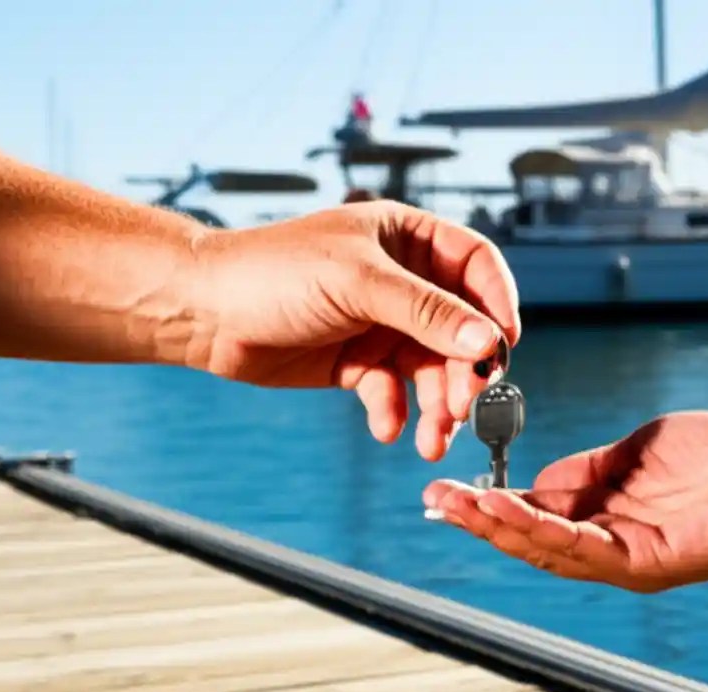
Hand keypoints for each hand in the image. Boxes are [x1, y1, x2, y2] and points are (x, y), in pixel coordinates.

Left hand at [186, 200, 519, 460]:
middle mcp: (399, 279)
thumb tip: (489, 341)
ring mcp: (379, 321)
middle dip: (464, 369)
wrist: (204, 313)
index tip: (504, 345)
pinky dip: (393, 411)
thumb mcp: (359, 284)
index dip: (497, 303)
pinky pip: (391, 390)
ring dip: (436, 403)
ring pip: (429, 366)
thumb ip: (428, 313)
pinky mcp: (356, 361)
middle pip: (459, 326)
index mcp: (406, 237)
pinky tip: (386, 428)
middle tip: (463, 403)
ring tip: (433, 437)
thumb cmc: (272, 273)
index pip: (475, 264)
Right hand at [422, 411, 707, 591]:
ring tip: (454, 503)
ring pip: (547, 549)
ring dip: (496, 527)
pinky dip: (540, 529)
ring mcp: (628, 561)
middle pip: (530, 541)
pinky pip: (583, 548)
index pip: (536, 517)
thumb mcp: (636, 453)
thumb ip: (588, 469)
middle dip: (478, 520)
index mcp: (605, 520)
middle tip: (432, 497)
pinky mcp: (649, 563)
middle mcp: (610, 549)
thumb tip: (535, 477)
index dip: (489, 506)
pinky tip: (507, 509)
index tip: (447, 487)